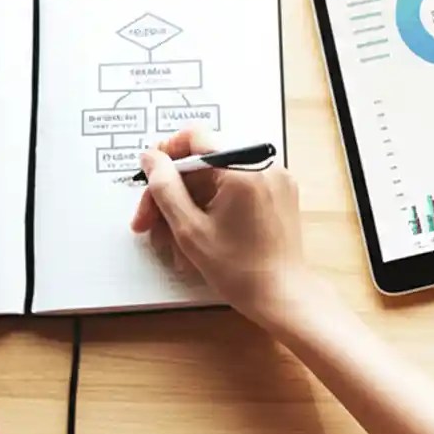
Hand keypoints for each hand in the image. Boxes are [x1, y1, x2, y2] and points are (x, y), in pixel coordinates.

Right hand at [130, 129, 329, 328]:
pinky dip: (214, 203)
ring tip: (172, 234)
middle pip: (204, 161)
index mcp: (243, 169)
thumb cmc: (242, 271)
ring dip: (189, 200)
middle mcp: (264, 165)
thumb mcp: (190, 230)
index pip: (195, 136)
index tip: (150, 175)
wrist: (283, 296)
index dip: (166, 153)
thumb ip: (165, 188)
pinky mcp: (279, 192)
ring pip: (217, 176)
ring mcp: (275, 178)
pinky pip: (237, 186)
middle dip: (173, 189)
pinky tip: (199, 230)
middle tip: (150, 219)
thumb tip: (151, 158)